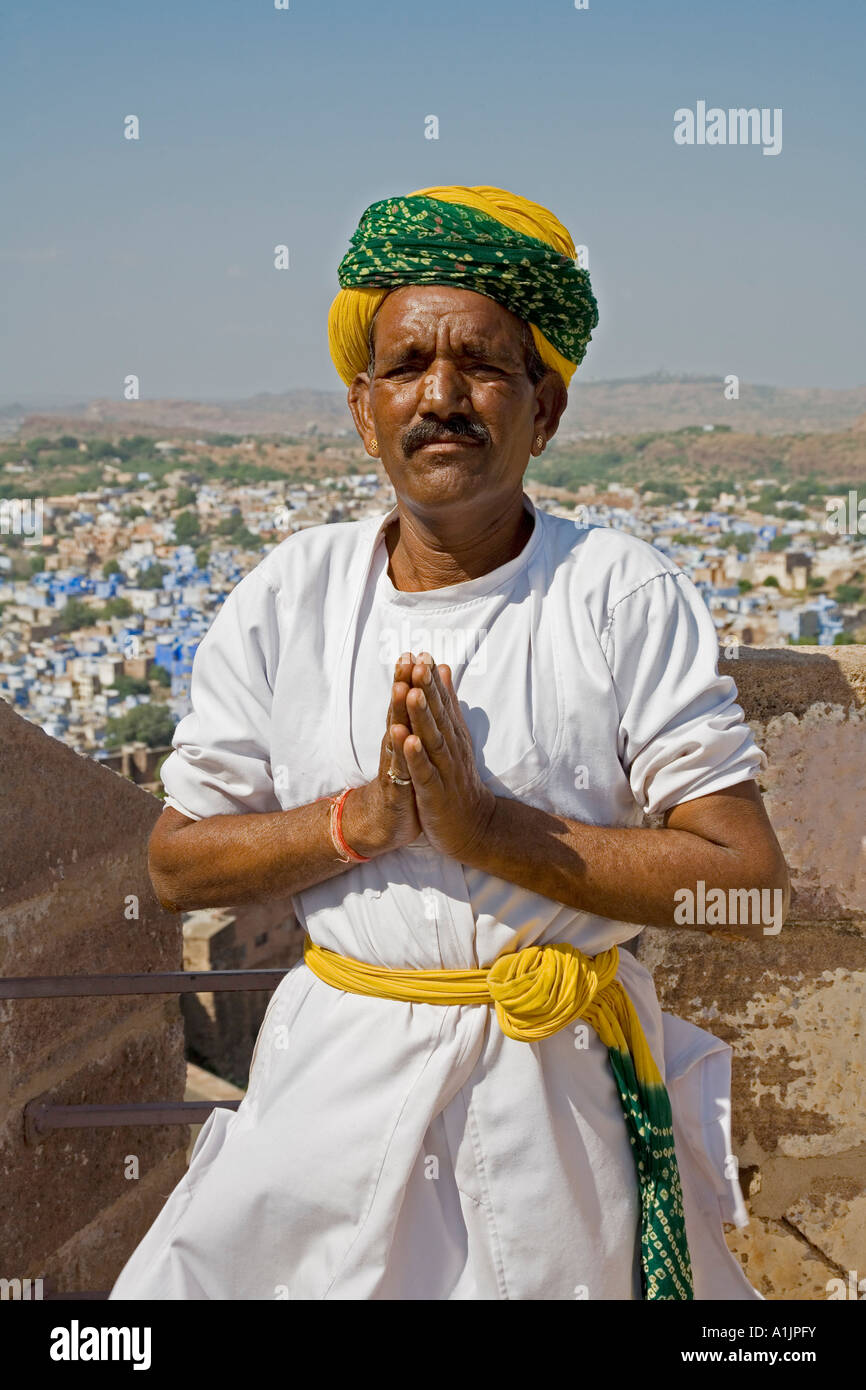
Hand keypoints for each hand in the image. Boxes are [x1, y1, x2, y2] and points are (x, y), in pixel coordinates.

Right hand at [341, 653, 421, 855]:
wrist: (382, 825)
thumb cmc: (401, 784)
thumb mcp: (411, 751)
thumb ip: (415, 724)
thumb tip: (418, 699)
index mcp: (404, 737)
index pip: (408, 703)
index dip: (413, 679)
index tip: (419, 651)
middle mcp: (395, 746)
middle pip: (398, 711)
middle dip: (402, 684)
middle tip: (407, 656)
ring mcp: (393, 766)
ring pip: (396, 734)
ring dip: (399, 711)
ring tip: (402, 687)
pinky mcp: (395, 788)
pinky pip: (398, 767)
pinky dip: (402, 751)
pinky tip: (403, 736)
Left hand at [398, 653, 496, 860]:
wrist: (474, 826)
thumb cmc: (459, 780)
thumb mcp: (455, 738)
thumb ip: (448, 705)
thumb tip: (441, 669)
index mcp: (452, 735)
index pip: (441, 703)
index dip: (430, 679)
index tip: (421, 653)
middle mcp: (450, 749)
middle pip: (437, 715)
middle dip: (426, 689)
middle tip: (417, 662)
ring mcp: (444, 771)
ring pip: (432, 739)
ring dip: (422, 716)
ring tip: (412, 692)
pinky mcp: (435, 793)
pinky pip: (424, 772)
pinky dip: (416, 756)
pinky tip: (408, 740)